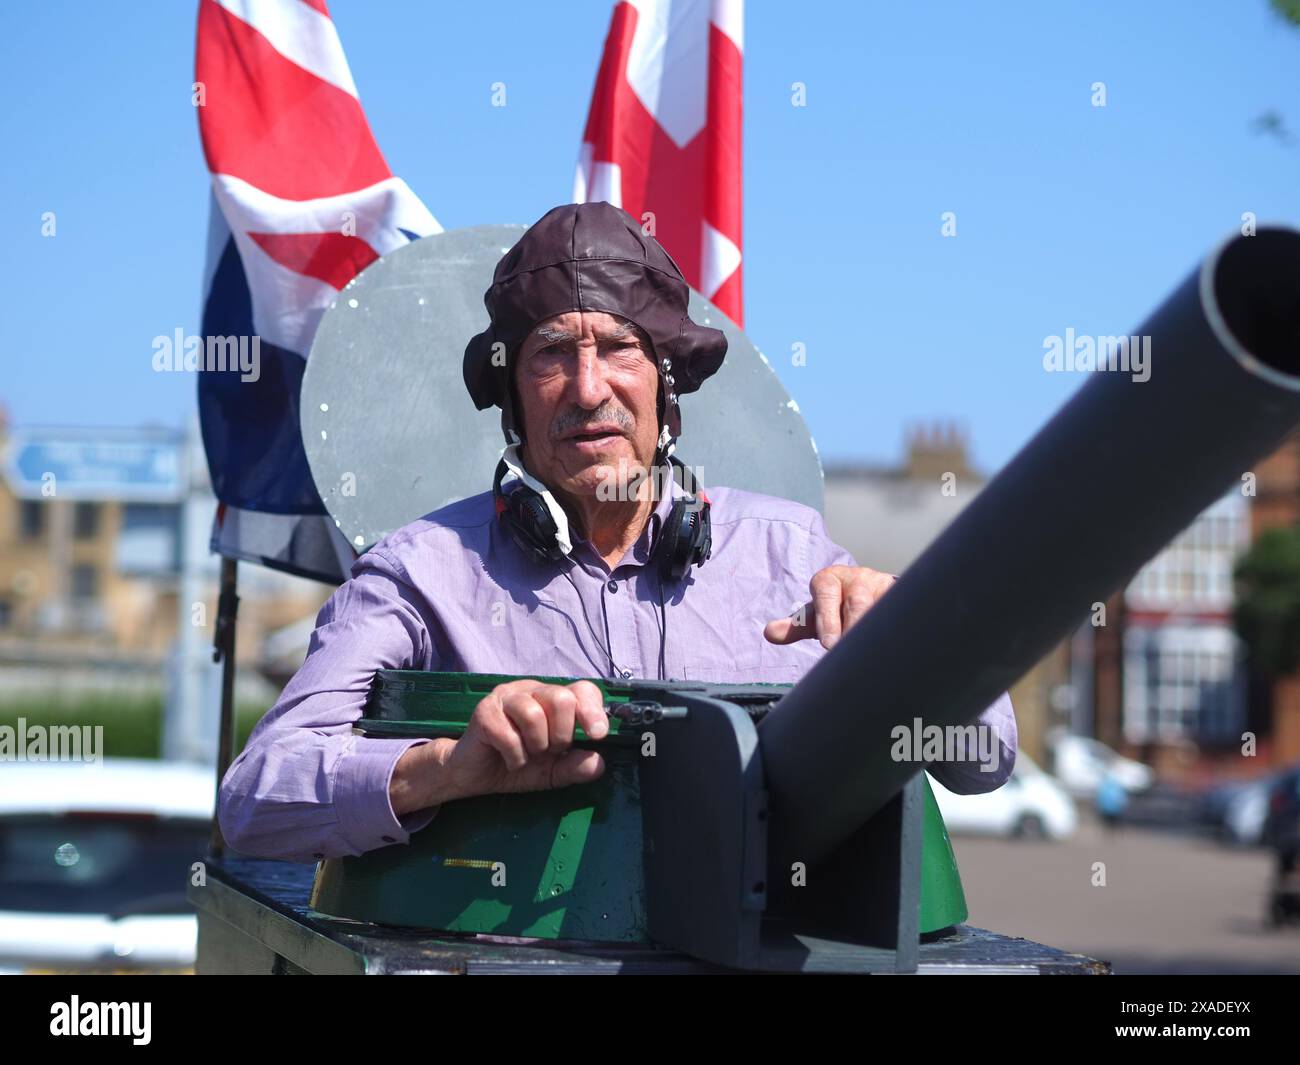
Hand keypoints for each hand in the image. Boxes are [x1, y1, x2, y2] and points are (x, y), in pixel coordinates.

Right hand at [437, 678, 608, 802]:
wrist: (476, 775)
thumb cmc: (518, 764)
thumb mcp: (554, 772)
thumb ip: (576, 767)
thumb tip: (599, 763)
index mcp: (553, 699)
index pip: (582, 690)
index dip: (593, 710)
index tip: (597, 735)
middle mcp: (532, 691)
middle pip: (561, 699)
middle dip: (561, 735)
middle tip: (549, 750)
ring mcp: (507, 697)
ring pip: (534, 714)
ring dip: (535, 746)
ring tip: (528, 754)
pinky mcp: (485, 711)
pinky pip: (508, 735)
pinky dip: (514, 757)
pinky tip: (509, 760)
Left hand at [764, 565, 897, 650]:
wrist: (871, 593)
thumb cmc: (835, 608)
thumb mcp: (815, 616)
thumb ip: (795, 626)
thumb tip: (769, 633)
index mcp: (829, 579)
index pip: (826, 593)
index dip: (828, 618)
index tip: (829, 644)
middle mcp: (857, 579)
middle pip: (857, 600)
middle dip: (853, 626)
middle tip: (848, 649)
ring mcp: (883, 586)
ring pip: (882, 606)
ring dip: (877, 629)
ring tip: (873, 652)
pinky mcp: (903, 596)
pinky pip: (903, 612)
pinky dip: (900, 628)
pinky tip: (897, 648)